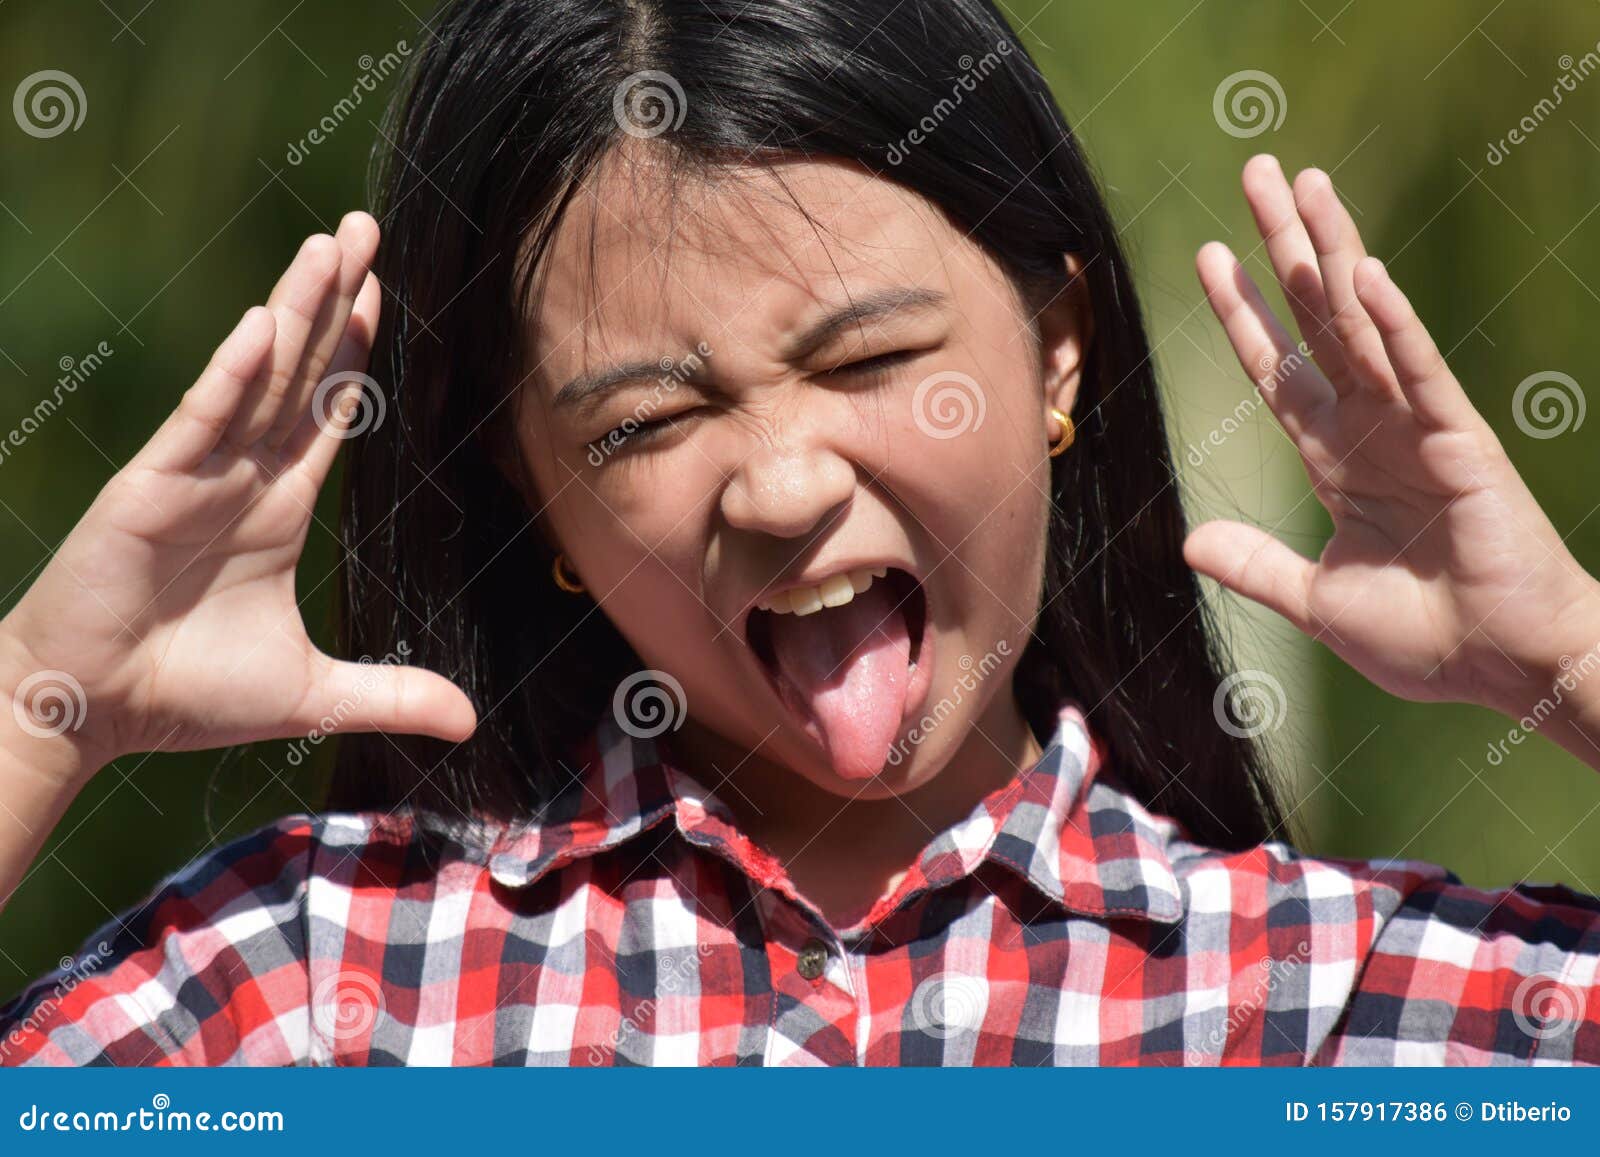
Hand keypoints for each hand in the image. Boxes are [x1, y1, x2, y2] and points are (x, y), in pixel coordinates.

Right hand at [0, 212, 475, 778]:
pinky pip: (200, 421)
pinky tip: (266, 326)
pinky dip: (232, 375)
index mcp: (279, 506)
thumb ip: (392, 693)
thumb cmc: (187, 696)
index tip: (381, 290)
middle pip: (299, 370)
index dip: (356, 350)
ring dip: (293, 311)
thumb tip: (470, 720)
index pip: (328, 409)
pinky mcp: (149, 491)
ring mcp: (196, 475)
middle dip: (332, 299)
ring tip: (328, 245)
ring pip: (256, 378)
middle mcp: (242, 476)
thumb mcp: (313, 694)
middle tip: (364, 227)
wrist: (88, 712)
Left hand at [1185, 155, 1599, 723]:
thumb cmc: (1424, 637)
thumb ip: (1256, 565)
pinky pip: (1419, 370)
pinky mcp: (1459, 439)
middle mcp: (1371, 425)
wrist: (1501, 666)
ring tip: (1305, 184)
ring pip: (1363, 321)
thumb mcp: (1317, 601)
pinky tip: (1363, 273)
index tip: (1210, 255)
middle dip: (1283, 246)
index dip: (1242, 312)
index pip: (1277, 368)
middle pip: (1314, 318)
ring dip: (1333, 252)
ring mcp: (1414, 424)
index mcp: (1336, 457)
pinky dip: (1393, 323)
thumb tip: (1189, 542)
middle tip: (1257, 173)